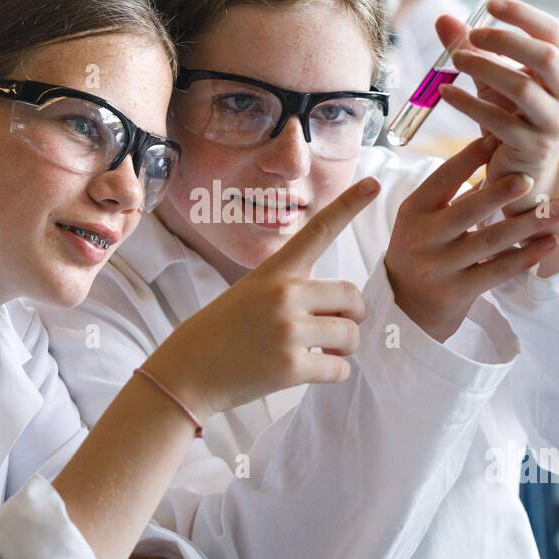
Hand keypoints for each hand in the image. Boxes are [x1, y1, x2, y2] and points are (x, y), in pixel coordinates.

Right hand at [146, 177, 381, 412]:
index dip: (348, 205)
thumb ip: (292, 289)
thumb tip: (338, 307)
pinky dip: (334, 374)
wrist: (185, 374)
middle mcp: (284, 294)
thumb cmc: (221, 333)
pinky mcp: (291, 366)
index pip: (318, 231)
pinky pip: (339, 370)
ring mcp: (288, 329)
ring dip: (343, 349)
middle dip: (352, 316)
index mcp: (274, 271)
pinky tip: (310, 371)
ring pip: (350, 335)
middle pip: (351, 296)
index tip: (372, 184)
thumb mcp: (250, 292)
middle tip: (337, 329)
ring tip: (320, 353)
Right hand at [384, 135, 558, 341]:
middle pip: (468, 210)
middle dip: (501, 193)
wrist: (405, 306)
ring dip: (528, 224)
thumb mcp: (424, 220)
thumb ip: (454, 194)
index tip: (498, 139)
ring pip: (490, 241)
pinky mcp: (458, 292)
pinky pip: (498, 271)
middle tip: (532, 178)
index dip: (469, 158)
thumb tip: (495, 157)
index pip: (443, 178)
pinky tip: (549, 243)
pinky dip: (526, 256)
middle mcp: (424, 237)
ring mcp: (440, 266)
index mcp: (415, 210)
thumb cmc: (421, 251)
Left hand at [435, 0, 558, 215]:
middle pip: (545, 57)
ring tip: (456, 59)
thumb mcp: (491, 79)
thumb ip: (472, 49)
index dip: (524, 15)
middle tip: (472, 34)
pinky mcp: (532, 148)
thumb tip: (443, 19)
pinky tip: (445, 93)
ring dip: (485, 68)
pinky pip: (499, 121)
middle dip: (506, 41)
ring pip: (522, 89)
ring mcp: (554, 124)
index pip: (553, 33)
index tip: (491, 4)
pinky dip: (469, 104)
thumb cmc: (510, 117)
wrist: (519, 170)